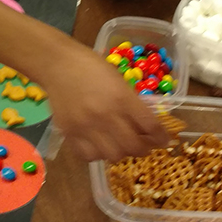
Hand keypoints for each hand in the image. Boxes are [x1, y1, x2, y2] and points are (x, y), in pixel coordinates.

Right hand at [42, 44, 170, 161]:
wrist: (57, 64)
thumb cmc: (91, 67)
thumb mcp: (119, 80)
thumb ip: (131, 103)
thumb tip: (146, 126)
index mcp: (121, 98)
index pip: (150, 125)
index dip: (161, 137)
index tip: (164, 141)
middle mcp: (105, 115)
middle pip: (133, 146)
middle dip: (143, 149)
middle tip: (143, 146)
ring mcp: (86, 126)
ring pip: (112, 156)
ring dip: (120, 153)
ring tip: (119, 145)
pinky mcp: (69, 133)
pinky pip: (88, 156)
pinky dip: (97, 154)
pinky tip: (99, 145)